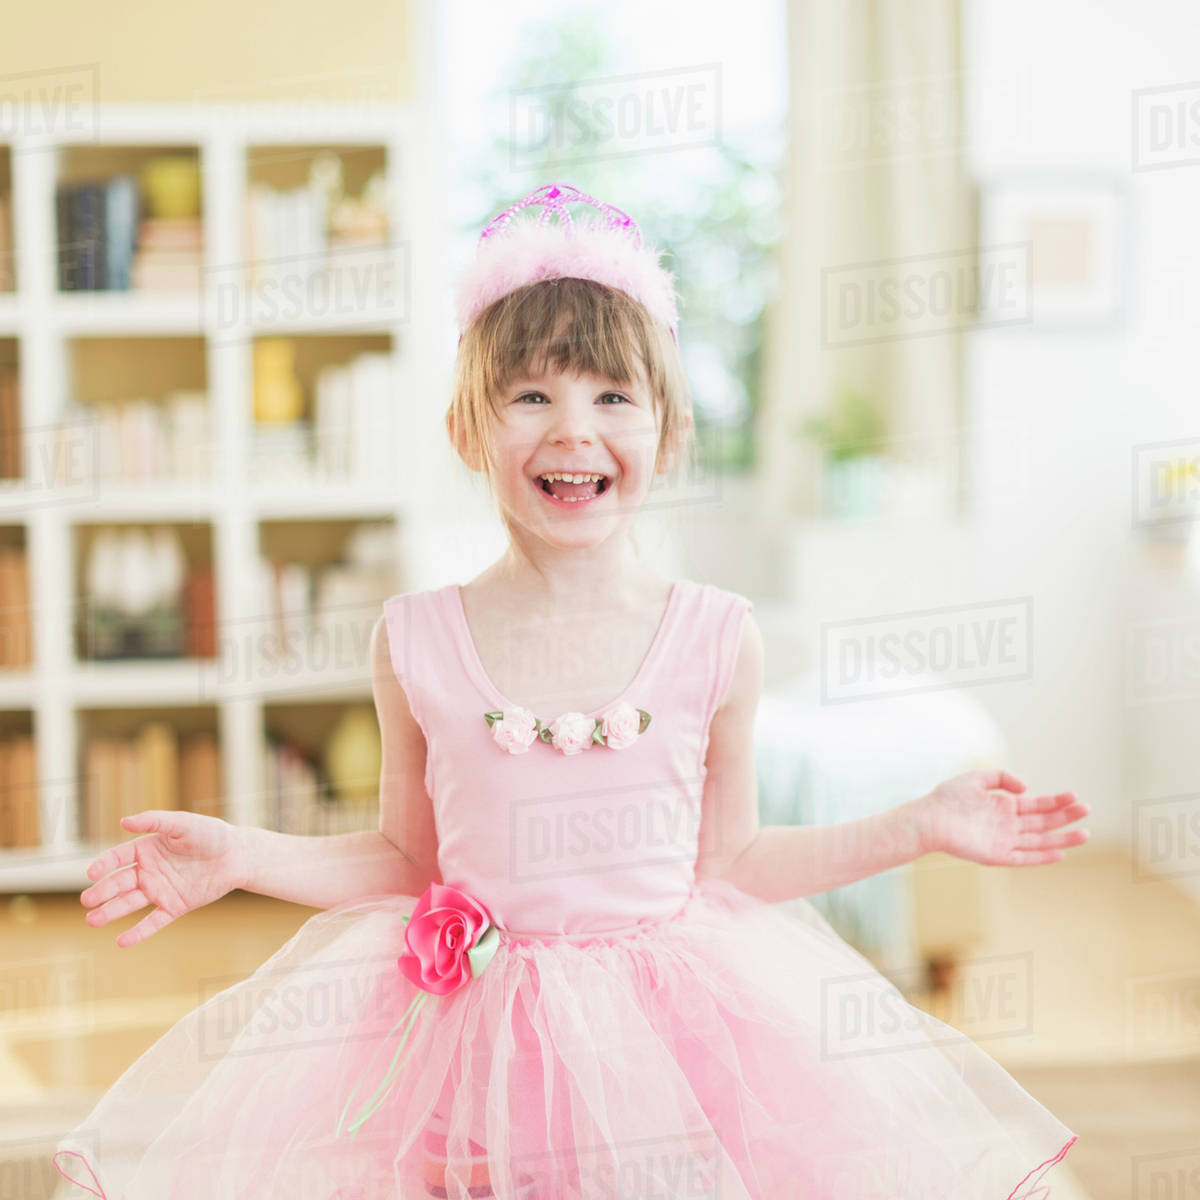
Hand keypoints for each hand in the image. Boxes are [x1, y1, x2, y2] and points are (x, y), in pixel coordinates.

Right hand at [80, 811, 248, 946]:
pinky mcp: (175, 906)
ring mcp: (160, 890)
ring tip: (92, 920)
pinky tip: (122, 942)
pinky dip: (139, 932)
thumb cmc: (211, 834)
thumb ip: (155, 821)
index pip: (118, 858)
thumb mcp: (183, 824)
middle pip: (119, 883)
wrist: (238, 855)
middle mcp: (149, 871)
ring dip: (111, 912)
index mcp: (147, 849)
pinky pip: (154, 921)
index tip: (92, 873)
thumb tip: (123, 821)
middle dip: (102, 892)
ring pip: (130, 903)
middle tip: (87, 901)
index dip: (103, 865)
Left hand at [914, 769, 1089, 865]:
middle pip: (1043, 823)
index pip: (1036, 805)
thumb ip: (1002, 777)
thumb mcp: (976, 778)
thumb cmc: (948, 798)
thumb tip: (1026, 788)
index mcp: (1004, 806)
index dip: (1056, 801)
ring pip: (1039, 841)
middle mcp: (1007, 825)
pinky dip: (1041, 856)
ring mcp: (1003, 841)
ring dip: (1062, 838)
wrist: (928, 818)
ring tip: (1085, 833)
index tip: (1075, 797)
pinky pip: (1023, 858)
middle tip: (1087, 811)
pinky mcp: (996, 856)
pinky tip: (1060, 852)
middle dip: (1065, 817)